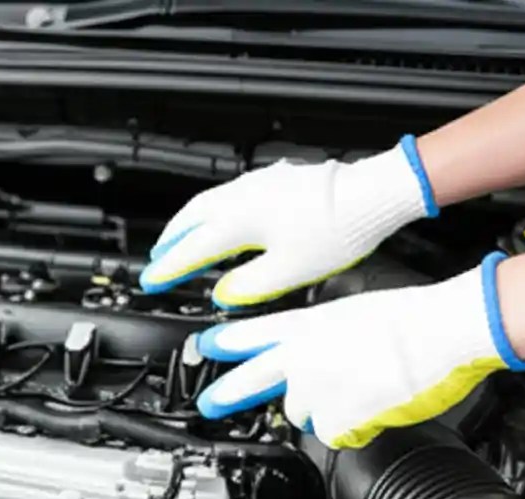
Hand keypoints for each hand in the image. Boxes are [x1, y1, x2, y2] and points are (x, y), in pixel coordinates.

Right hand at [139, 136, 436, 308]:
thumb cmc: (336, 230)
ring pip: (207, 202)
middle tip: (157, 259)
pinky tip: (221, 216)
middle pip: (191, 219)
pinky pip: (227, 194)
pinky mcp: (274, 180)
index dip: (169, 268)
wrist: (371, 194)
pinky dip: (211, 210)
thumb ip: (250, 285)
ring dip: (188, 222)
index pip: (192, 249)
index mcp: (239, 220)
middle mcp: (242, 197)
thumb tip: (226, 293)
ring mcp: (257, 184)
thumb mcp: (290, 271)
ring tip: (180, 237)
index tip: (152, 280)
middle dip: (170, 240)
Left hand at [193, 254, 524, 448]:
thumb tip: (325, 357)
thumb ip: (328, 338)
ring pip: (302, 414)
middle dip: (226, 394)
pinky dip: (355, 429)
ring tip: (356, 394)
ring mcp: (316, 389)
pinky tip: (374, 410)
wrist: (442, 330)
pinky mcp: (336, 419)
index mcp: (308, 324)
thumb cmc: (413, 318)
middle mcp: (303, 356)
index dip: (225, 342)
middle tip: (209, 404)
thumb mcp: (356, 314)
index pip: (253, 333)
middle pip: (251, 380)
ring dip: (323, 412)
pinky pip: (337, 435)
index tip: (205, 347)